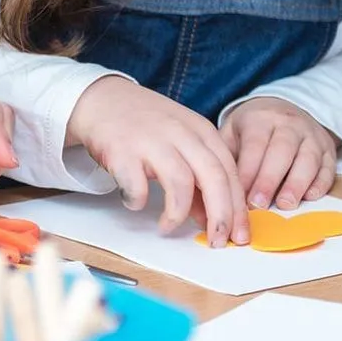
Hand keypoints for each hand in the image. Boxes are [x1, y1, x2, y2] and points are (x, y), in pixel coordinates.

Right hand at [66, 77, 246, 245]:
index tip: (240, 235)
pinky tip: (134, 202)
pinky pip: (137, 186)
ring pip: (180, 182)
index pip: (230, 172)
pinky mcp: (122, 150)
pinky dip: (137, 200)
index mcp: (200, 131)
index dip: (238, 207)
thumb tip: (209, 219)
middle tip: (219, 242)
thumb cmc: (145, 124)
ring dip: (177, 214)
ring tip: (167, 227)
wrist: (101, 98)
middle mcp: (180, 133)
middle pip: (213, 177)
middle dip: (221, 216)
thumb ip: (197, 179)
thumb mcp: (180, 144)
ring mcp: (151, 140)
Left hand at [221, 95, 337, 211]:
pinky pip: (328, 166)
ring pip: (308, 159)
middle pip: (281, 151)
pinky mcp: (328, 150)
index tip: (238, 197)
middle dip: (269, 179)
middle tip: (259, 205)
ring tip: (285, 205)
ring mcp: (312, 136)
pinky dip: (321, 183)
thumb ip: (224, 155)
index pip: (254, 145)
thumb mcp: (234, 131)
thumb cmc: (252, 129)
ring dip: (297, 183)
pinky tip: (310, 197)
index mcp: (261, 118)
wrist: (283, 109)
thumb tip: (210, 187)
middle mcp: (289, 123)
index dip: (247, 172)